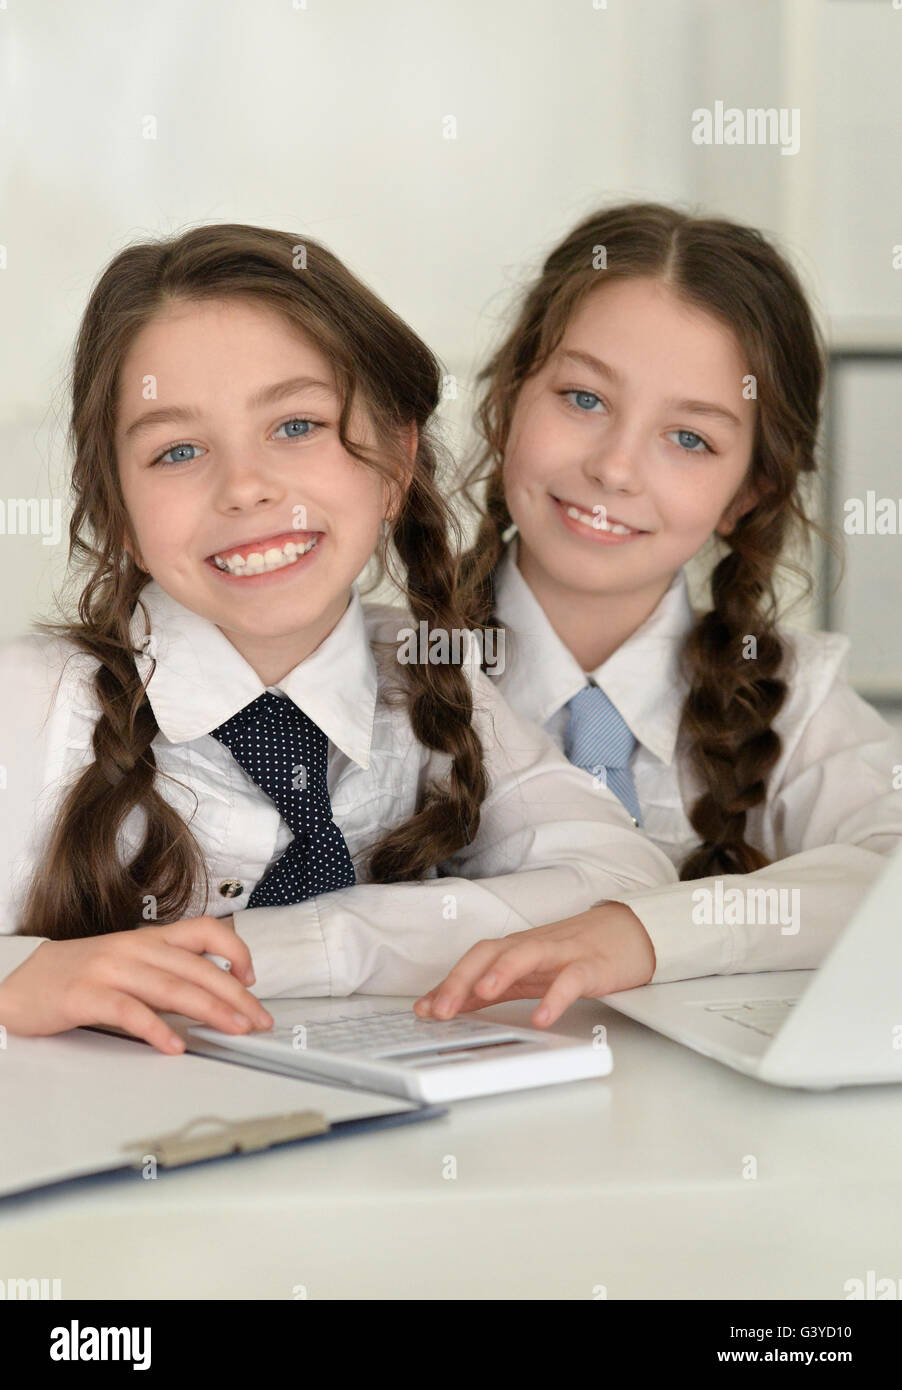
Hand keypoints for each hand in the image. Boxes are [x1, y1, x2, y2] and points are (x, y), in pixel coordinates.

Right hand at [0, 916, 272, 1054]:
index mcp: (148, 938)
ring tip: (233, 1029)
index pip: (204, 931)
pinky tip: (175, 1046)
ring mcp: (109, 970)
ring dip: (210, 1010)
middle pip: (198, 968)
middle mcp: (134, 948)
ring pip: (172, 988)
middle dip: (235, 995)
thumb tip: (212, 993)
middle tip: (258, 1019)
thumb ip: (167, 973)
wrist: (20, 985)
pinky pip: (129, 1012)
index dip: (235, 951)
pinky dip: (157, 1030)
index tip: (252, 979)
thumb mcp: (130, 965)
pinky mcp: (85, 995)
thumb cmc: (79, 977)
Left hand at [413, 902, 655, 1027]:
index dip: (446, 982)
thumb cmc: (574, 954)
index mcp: (514, 950)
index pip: (473, 960)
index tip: (422, 1009)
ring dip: (501, 972)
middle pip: (489, 952)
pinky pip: (571, 979)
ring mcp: (561, 953)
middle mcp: (532, 947)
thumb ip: (490, 990)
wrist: (629, 934)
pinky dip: (555, 997)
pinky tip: (543, 1018)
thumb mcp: (528, 974)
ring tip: (482, 994)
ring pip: (526, 953)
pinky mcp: (591, 966)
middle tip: (440, 1010)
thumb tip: (448, 1005)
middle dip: (461, 978)